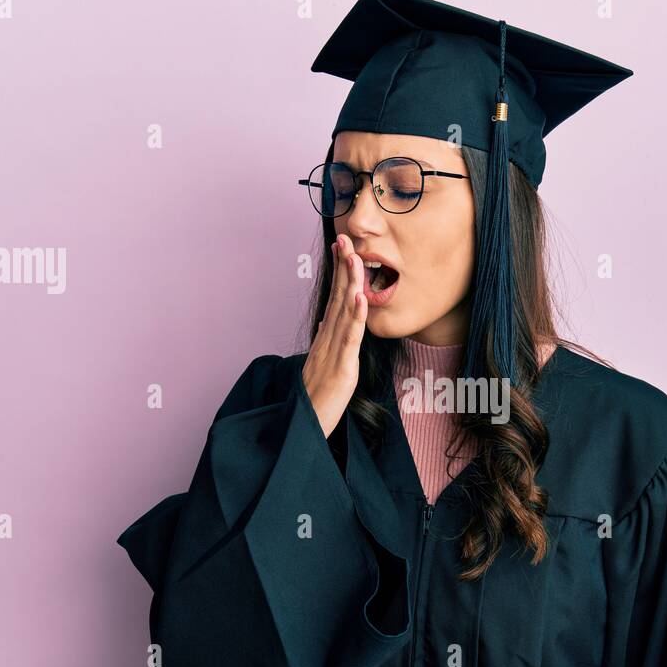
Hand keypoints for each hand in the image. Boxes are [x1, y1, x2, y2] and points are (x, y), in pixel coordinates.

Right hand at [301, 233, 366, 437]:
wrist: (306, 427)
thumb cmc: (316, 400)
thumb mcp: (322, 365)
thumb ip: (326, 342)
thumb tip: (326, 323)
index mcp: (325, 339)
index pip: (334, 299)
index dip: (339, 273)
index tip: (342, 248)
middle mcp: (327, 340)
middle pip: (337, 298)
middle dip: (342, 267)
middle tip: (345, 238)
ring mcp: (333, 352)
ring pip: (343, 312)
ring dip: (350, 283)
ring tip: (354, 257)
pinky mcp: (341, 368)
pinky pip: (349, 339)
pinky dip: (355, 317)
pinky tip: (360, 297)